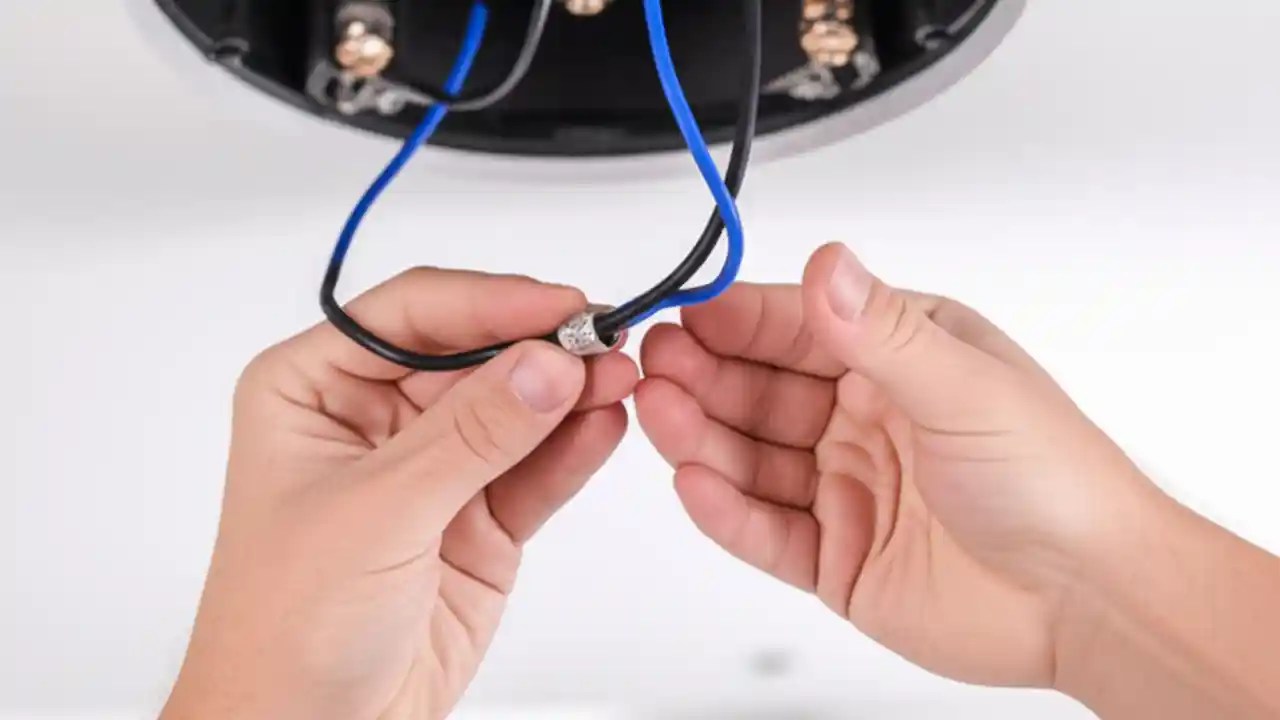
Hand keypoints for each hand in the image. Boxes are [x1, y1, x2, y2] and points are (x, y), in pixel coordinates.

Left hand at [162, 269, 637, 719]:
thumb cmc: (284, 629)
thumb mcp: (376, 514)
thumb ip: (470, 436)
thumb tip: (544, 366)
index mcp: (315, 389)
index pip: (412, 315)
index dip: (489, 301)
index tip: (558, 306)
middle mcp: (377, 419)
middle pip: (475, 354)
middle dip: (540, 346)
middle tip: (603, 340)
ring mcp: (435, 469)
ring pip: (515, 408)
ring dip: (570, 393)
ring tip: (620, 378)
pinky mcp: (481, 519)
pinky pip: (537, 469)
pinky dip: (574, 448)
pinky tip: (606, 424)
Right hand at [636, 243, 1156, 687]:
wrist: (1089, 601)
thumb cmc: (1054, 483)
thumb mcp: (964, 388)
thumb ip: (882, 332)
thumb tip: (826, 264)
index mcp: (899, 359)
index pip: (799, 326)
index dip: (738, 319)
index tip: (687, 313)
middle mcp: (865, 418)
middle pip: (761, 390)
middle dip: (704, 375)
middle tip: (655, 365)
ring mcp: (847, 487)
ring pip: (752, 456)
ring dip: (702, 436)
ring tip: (660, 416)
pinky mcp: (836, 555)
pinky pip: (764, 529)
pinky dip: (726, 509)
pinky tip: (695, 483)